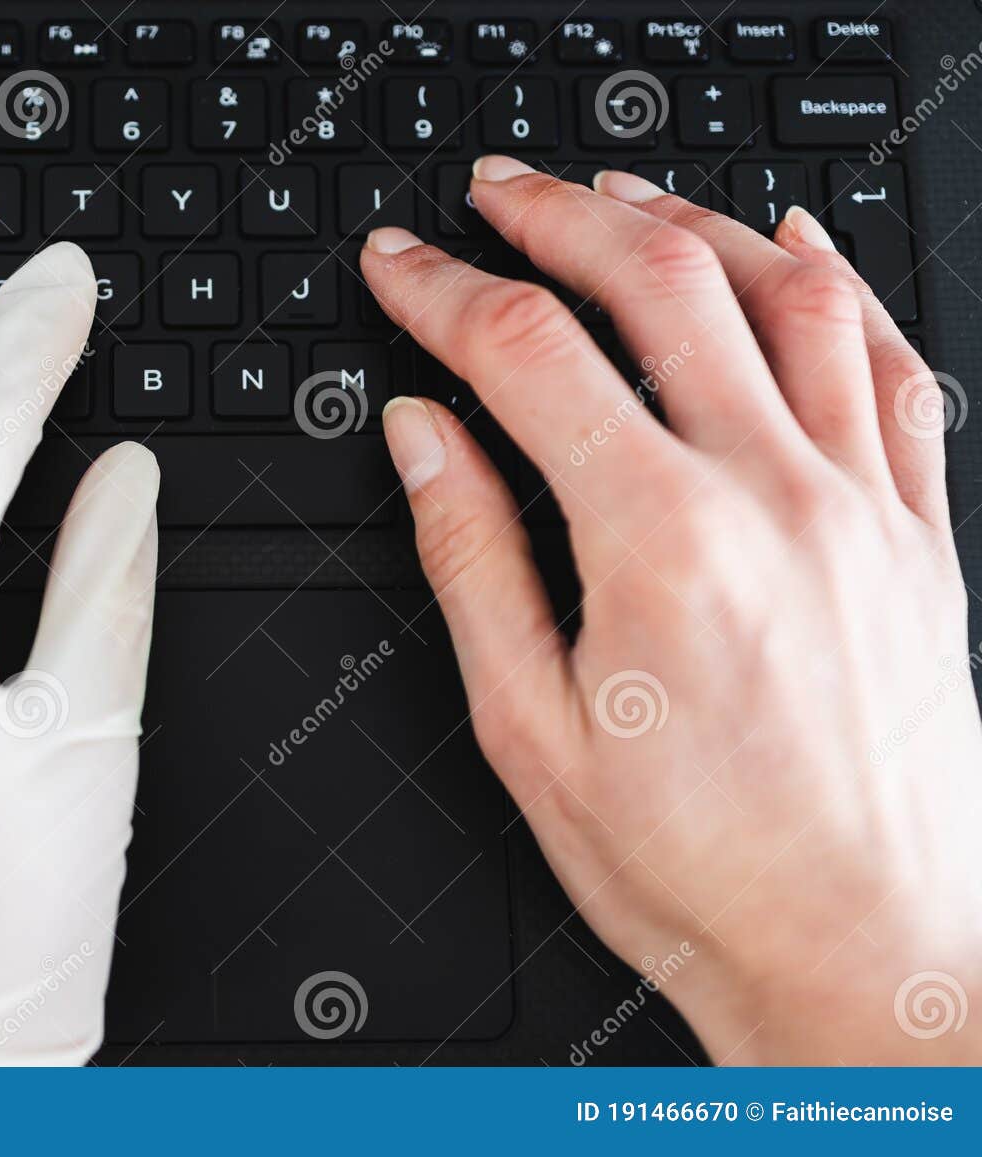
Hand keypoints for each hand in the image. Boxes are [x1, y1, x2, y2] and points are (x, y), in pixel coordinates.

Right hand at [361, 157, 981, 1063]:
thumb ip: (472, 556)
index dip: (444, 290)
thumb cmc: (700, 871)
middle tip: (497, 192)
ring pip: (787, 294)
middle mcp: (775, 497)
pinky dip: (841, 285)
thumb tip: (423, 435)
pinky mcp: (922, 537)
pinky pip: (896, 366)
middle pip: (658, 282)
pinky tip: (800, 250)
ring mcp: (864, 507)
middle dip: (559, 213)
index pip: (528, 351)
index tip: (401, 265)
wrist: (868, 957)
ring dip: (693, 219)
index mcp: (658, 542)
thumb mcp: (530, 728)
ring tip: (624, 192)